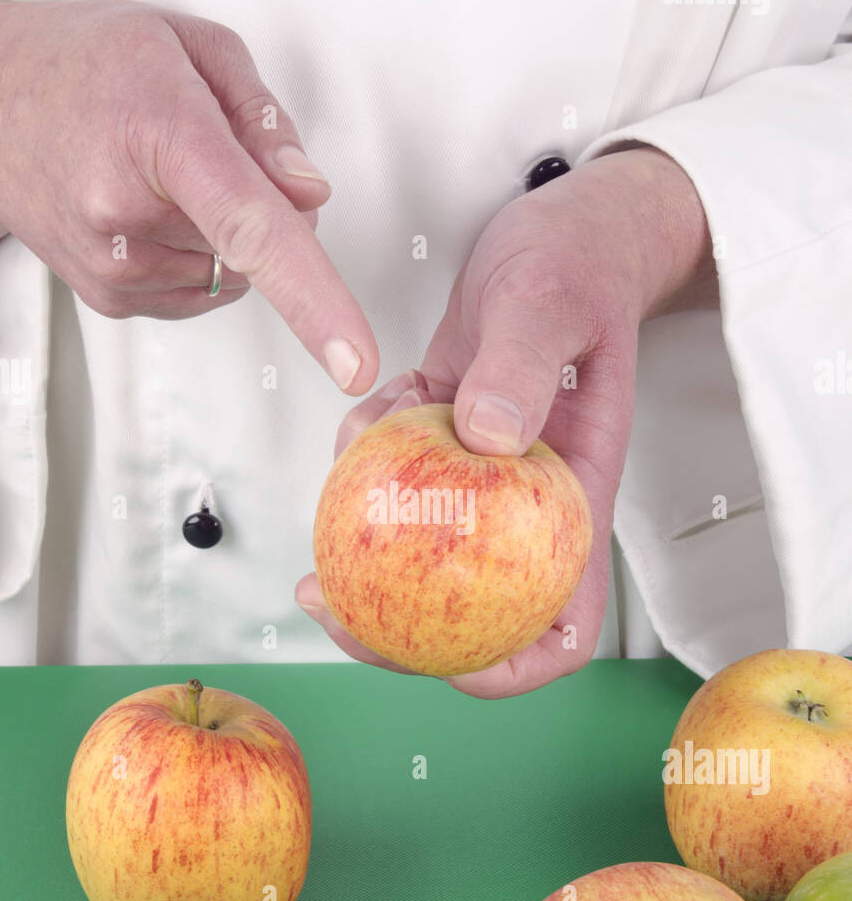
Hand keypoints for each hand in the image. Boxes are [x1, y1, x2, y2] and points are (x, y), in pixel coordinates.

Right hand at [0, 0, 376, 391]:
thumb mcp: (190, 45)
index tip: (355, 360)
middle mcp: (129, 214)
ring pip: (234, 273)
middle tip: (198, 146)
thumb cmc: (88, 62)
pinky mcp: (112, 299)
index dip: (316, 300)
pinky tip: (151, 209)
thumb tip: (310, 196)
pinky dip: (199, 255)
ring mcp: (116, 267)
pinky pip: (202, 291)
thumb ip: (265, 121)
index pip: (254, 229)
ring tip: (158, 171)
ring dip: (224, 232)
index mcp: (161, 136)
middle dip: (261, 201)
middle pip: (258, 243)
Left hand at [297, 147, 717, 693]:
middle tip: (322, 600)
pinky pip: (394, 475)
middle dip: (394, 628)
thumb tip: (487, 440)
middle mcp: (526, 501)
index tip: (453, 671)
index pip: (566, 619)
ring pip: (420, 549)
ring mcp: (482, 477)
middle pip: (471, 607)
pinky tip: (370, 408)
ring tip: (340, 474)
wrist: (564, 230)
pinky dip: (364, 453)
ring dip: (363, 535)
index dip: (518, 667)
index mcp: (573, 496)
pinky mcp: (444, 440)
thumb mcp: (550, 304)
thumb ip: (522, 366)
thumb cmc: (578, 264)